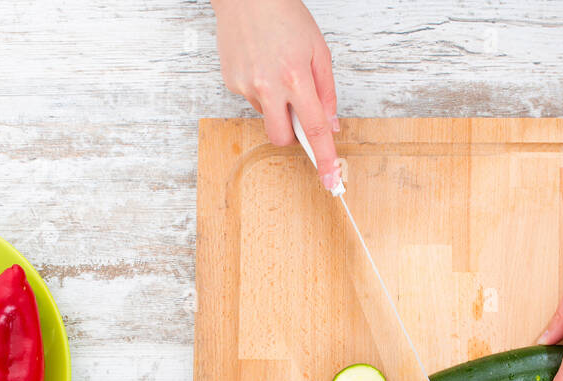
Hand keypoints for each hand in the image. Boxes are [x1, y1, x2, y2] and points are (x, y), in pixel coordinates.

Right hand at [213, 0, 340, 190]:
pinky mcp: (231, 82)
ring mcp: (246, 85)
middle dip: (292, 135)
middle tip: (297, 113)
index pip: (315, 130)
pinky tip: (261, 65)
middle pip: (282, 137)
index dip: (325, 158)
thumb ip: (327, 92)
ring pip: (267, 116)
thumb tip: (331, 125)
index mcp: (296, 77)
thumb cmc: (284, 16)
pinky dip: (260, 89)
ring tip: (276, 70)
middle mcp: (269, 85)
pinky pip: (252, 99)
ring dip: (276, 104)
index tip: (330, 182)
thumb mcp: (318, 50)